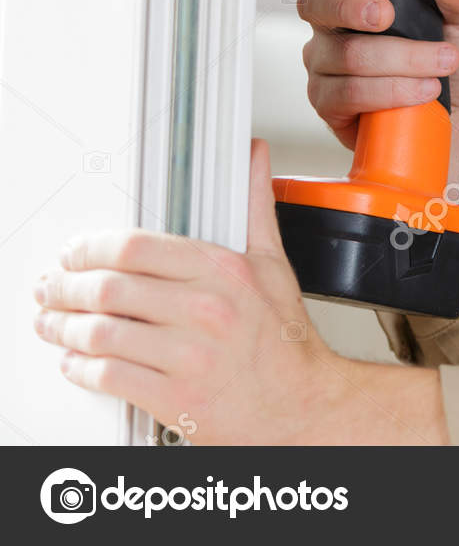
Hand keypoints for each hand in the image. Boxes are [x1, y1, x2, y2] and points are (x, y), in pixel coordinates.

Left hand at [31, 140, 445, 443]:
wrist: (300, 406)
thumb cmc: (285, 342)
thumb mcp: (275, 266)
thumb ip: (255, 208)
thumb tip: (254, 158)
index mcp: (226, 272)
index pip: (136, 248)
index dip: (91, 248)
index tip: (77, 253)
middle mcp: (207, 311)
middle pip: (109, 289)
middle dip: (65, 288)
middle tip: (52, 288)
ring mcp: (188, 356)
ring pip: (100, 334)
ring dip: (63, 328)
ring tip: (53, 325)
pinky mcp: (174, 397)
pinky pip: (108, 377)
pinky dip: (80, 368)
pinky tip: (76, 361)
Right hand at [297, 0, 458, 149]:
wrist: (456, 104)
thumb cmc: (452, 52)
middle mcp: (332, 21)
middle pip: (314, 3)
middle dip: (353, 8)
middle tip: (389, 17)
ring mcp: (325, 61)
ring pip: (346, 54)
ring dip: (401, 60)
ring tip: (441, 65)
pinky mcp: (328, 100)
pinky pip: (348, 93)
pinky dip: (392, 91)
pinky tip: (421, 90)